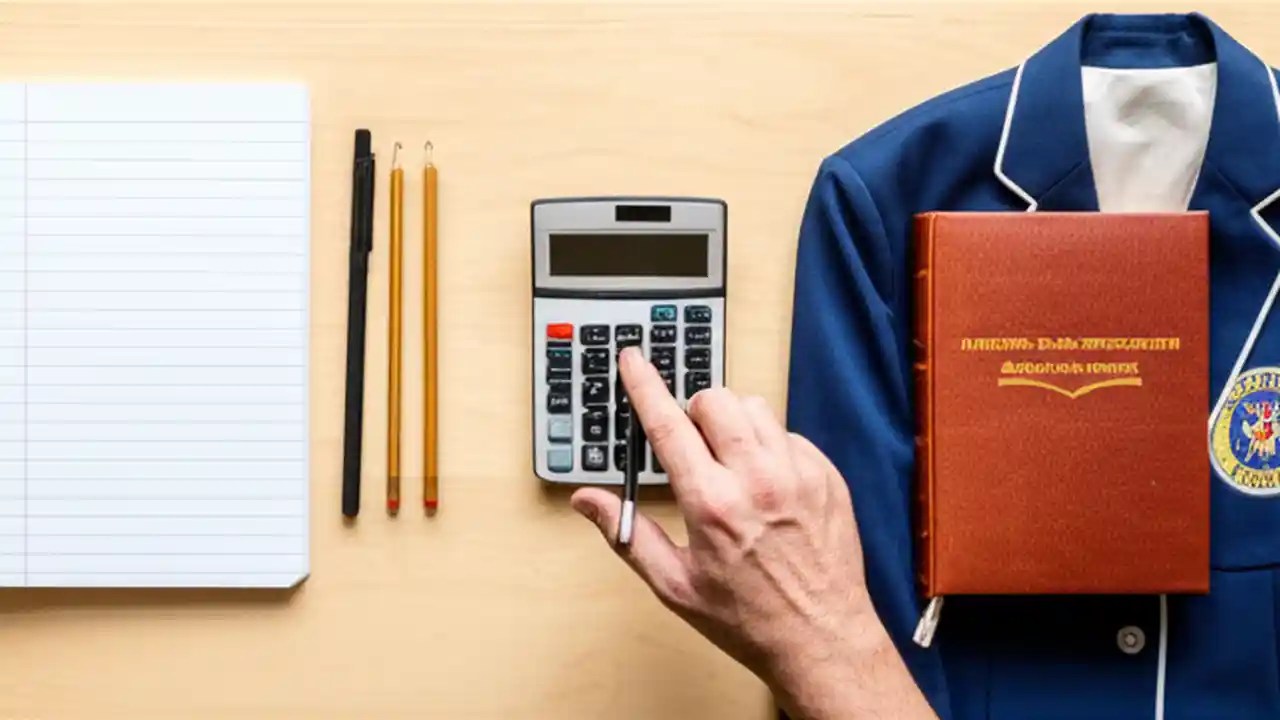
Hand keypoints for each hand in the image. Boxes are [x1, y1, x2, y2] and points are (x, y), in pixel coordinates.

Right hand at [571, 348, 933, 719]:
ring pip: (756, 408)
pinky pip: (789, 433)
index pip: (668, 424)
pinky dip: (770, 446)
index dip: (645, 386)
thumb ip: (626, 533)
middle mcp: (757, 479)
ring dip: (734, 423)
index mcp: (711, 503)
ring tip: (730, 462)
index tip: (633, 360)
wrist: (822, 640)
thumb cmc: (749, 619)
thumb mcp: (674, 586)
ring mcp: (799, 473)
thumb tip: (587, 500)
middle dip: (695, 412)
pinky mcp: (827, 476)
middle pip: (715, 401)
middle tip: (692, 444)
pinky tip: (766, 484)